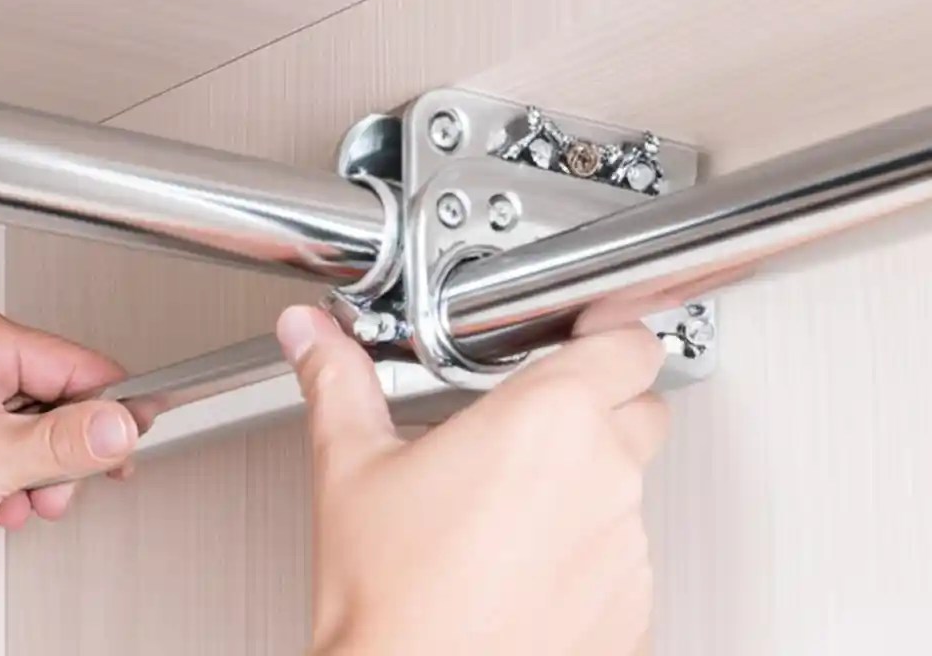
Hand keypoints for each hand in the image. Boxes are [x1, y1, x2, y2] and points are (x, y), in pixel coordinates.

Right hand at [278, 306, 666, 654]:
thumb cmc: (390, 600)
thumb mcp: (350, 470)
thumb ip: (337, 383)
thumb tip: (311, 337)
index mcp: (546, 420)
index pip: (628, 343)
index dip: (608, 336)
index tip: (583, 342)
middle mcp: (602, 477)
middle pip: (638, 410)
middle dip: (595, 410)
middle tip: (527, 431)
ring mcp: (626, 550)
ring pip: (628, 491)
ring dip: (584, 489)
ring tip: (506, 514)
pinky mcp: (633, 613)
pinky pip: (624, 563)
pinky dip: (586, 558)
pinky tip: (520, 572)